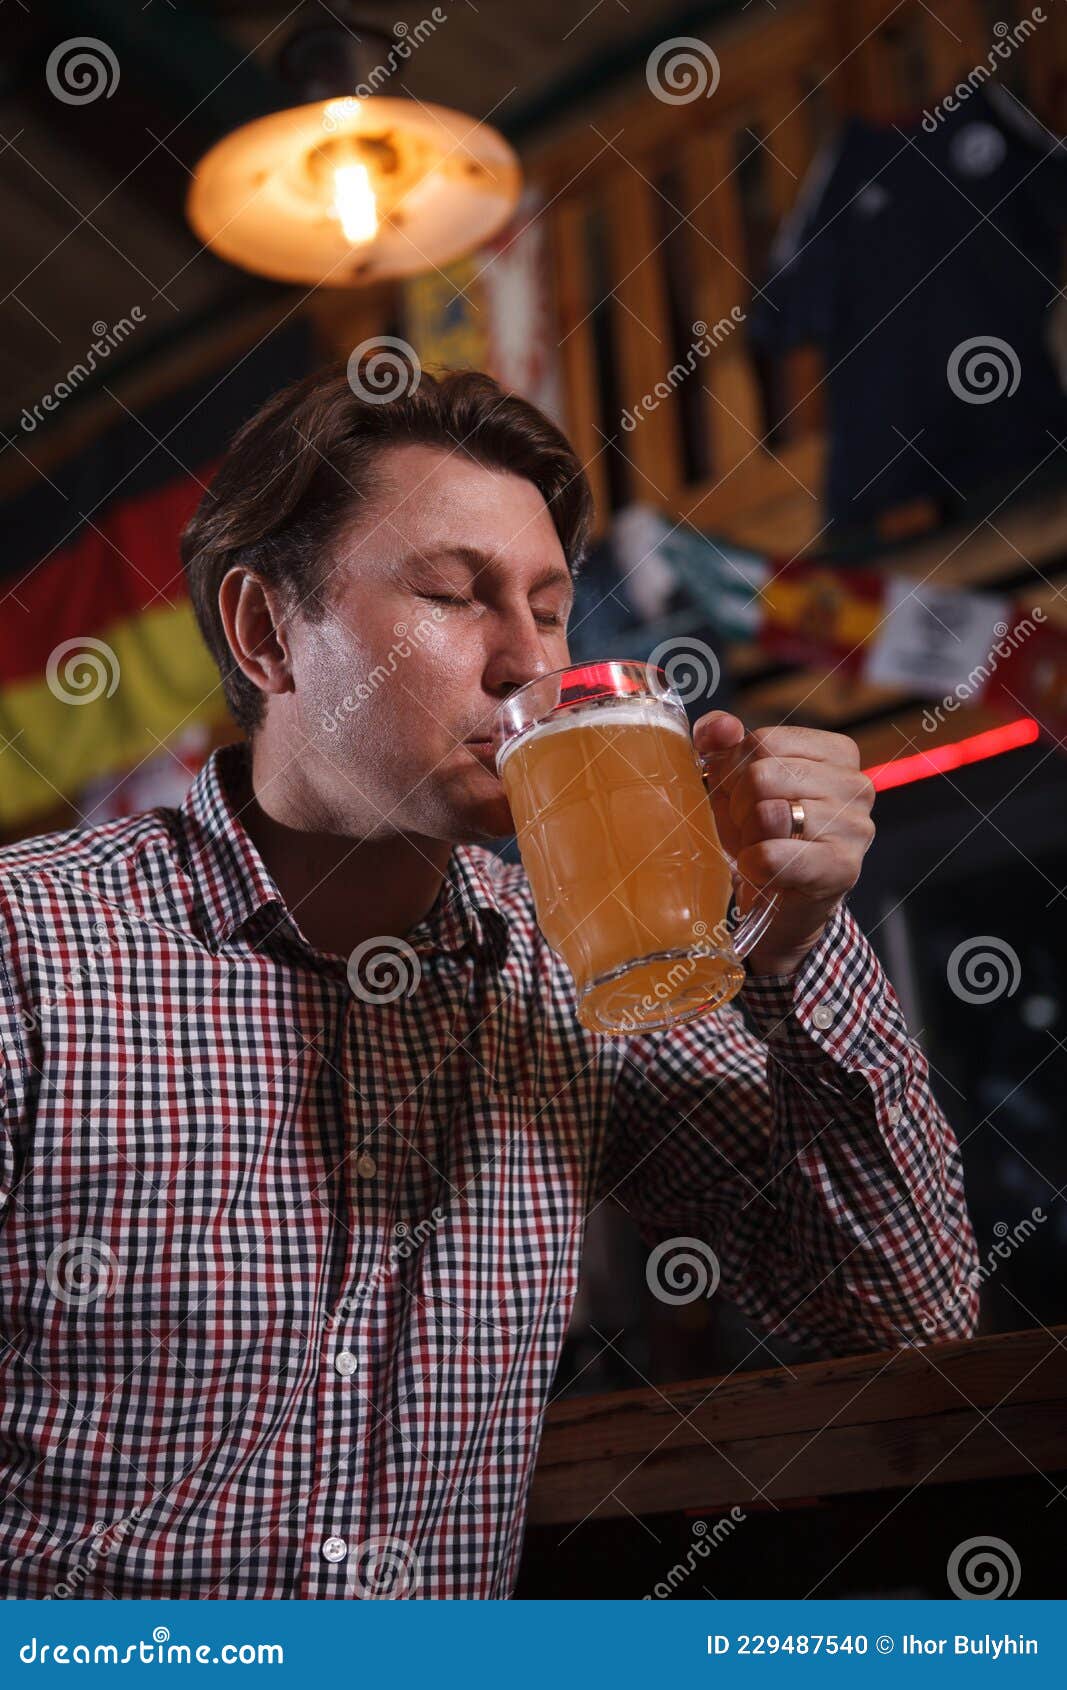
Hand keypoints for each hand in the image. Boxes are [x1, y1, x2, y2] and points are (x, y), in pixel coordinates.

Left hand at [693, 711, 875, 976]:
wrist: (779, 904)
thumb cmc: (760, 835)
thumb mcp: (734, 781)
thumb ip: (721, 741)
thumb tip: (722, 725)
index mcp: (836, 752)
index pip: (762, 741)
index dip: (733, 771)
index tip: (738, 796)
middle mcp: (856, 784)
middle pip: (762, 774)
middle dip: (738, 807)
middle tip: (747, 830)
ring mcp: (855, 826)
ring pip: (767, 813)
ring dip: (746, 838)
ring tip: (757, 849)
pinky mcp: (842, 868)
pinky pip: (773, 855)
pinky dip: (753, 865)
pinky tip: (760, 870)